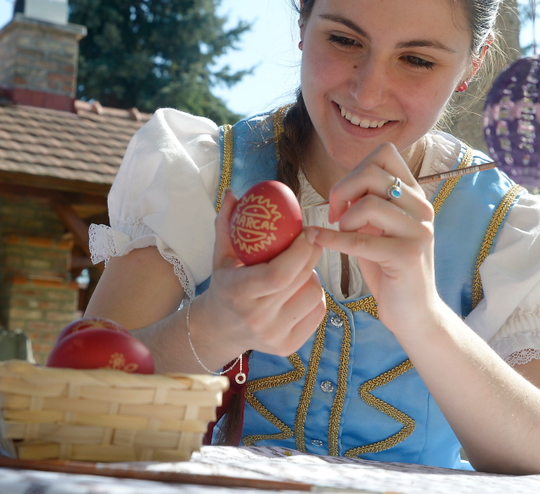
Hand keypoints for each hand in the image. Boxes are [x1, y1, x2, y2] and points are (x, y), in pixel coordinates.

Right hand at [196, 189, 326, 357]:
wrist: (221, 329)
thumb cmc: (224, 283)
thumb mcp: (220, 254)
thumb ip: (226, 223)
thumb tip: (232, 192)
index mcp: (238, 292)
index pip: (279, 273)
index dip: (300, 251)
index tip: (308, 231)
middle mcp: (256, 318)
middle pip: (300, 280)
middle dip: (311, 255)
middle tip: (312, 240)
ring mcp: (274, 336)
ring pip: (314, 295)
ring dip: (312, 276)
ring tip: (299, 269)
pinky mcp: (289, 346)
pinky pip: (318, 312)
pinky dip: (314, 296)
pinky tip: (300, 289)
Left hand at [316, 143, 445, 335]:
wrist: (415, 315)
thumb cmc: (389, 270)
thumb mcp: (379, 229)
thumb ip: (366, 204)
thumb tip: (339, 188)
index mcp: (414, 196)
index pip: (385, 154)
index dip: (356, 169)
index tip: (345, 196)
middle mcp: (421, 208)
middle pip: (372, 172)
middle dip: (342, 190)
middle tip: (335, 215)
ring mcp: (418, 231)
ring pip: (369, 204)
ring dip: (345, 220)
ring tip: (345, 236)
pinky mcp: (407, 256)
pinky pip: (361, 239)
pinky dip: (333, 238)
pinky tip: (318, 239)